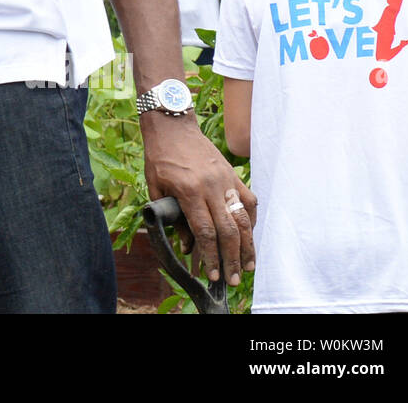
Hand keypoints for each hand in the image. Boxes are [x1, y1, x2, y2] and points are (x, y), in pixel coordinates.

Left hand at [140, 112, 256, 285]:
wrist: (172, 127)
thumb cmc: (159, 157)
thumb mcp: (156, 188)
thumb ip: (172, 219)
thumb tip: (187, 246)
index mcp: (189, 191)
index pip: (205, 232)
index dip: (211, 257)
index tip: (213, 275)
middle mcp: (212, 187)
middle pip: (228, 230)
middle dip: (232, 259)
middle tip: (234, 280)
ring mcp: (226, 180)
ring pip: (244, 218)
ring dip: (248, 245)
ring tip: (248, 265)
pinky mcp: (233, 175)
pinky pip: (249, 201)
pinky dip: (252, 220)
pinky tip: (250, 236)